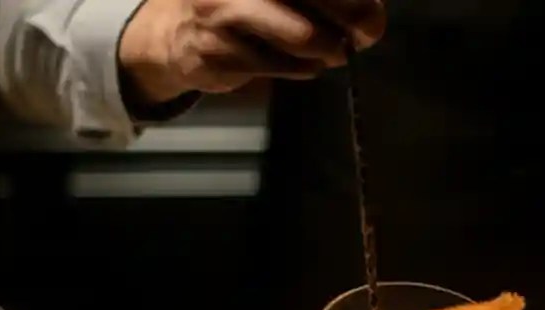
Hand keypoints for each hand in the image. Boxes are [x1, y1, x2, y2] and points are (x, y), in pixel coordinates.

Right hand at [119, 0, 386, 99]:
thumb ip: (321, 1)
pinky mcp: (218, 54)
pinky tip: (290, 61)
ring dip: (325, 51)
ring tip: (324, 50)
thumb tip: (371, 19)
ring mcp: (222, 13)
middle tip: (359, 38)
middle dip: (348, 24)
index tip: (372, 17)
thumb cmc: (238, 7)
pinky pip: (283, 67)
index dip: (351, 2)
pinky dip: (299, 68)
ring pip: (304, 39)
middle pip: (311, 3)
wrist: (172, 34)